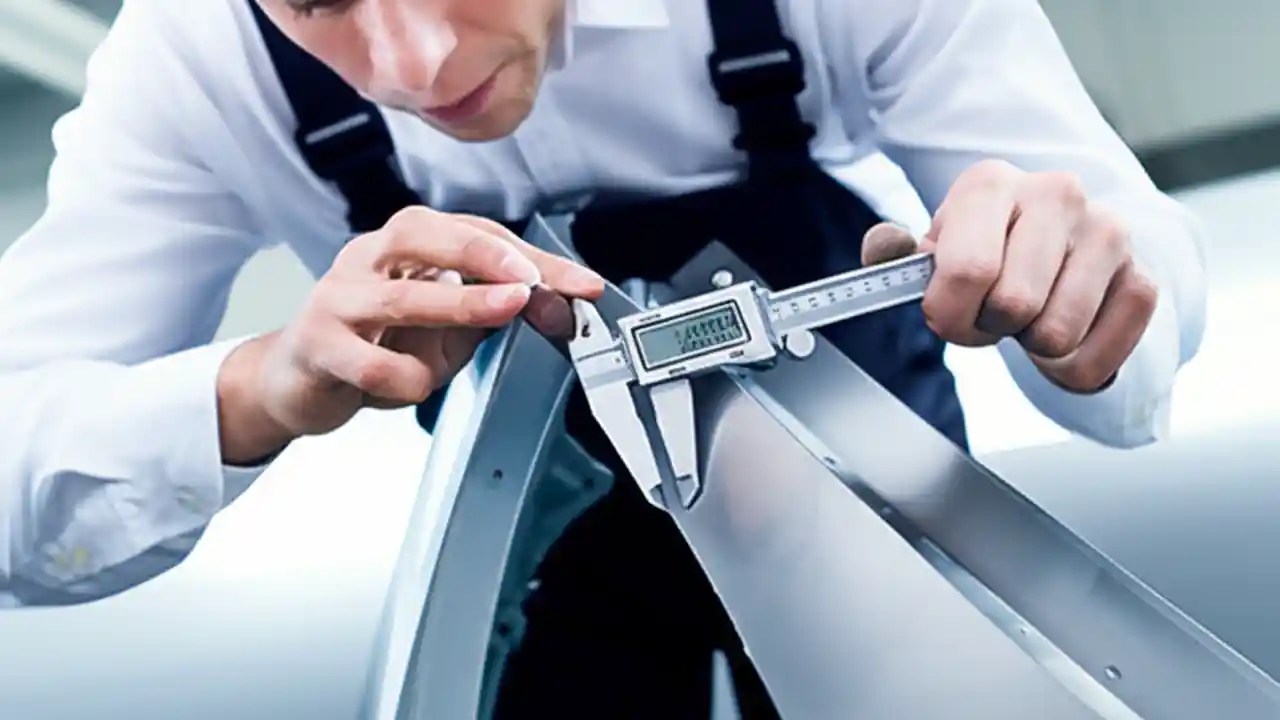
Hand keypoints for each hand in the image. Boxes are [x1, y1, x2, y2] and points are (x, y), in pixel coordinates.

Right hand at [217, 206, 603, 462]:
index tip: (580, 282)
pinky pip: (368, 361)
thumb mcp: (444, 326)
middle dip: (485, 255)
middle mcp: (367, 259)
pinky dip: (403, 378)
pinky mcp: (315, 345)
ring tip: (505, 311)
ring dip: (460, 304)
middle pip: (422, 234)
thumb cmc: (374, 344)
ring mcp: (337, 299)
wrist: (294, 381)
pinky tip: (414, 387)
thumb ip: (491, 312)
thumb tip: (555, 306)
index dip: (530, 256)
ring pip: (400, 296)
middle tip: (533, 281)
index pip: (472, 233)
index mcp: (403, 245)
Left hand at [863, 159, 1157, 392]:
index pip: (969, 270)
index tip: (948, 313)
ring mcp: (1108, 233)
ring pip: (1056, 336)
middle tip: (991, 315)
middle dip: (989, 329)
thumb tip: (883, 245)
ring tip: (1028, 317)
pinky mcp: (1141, 278)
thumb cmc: (981, 252)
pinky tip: (1063, 334)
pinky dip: (1070, 368)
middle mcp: (1057, 194)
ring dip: (1031, 348)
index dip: (949, 313)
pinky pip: (1098, 358)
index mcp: (991, 184)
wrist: (1050, 248)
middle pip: (1014, 307)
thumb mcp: (931, 251)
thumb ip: (896, 256)